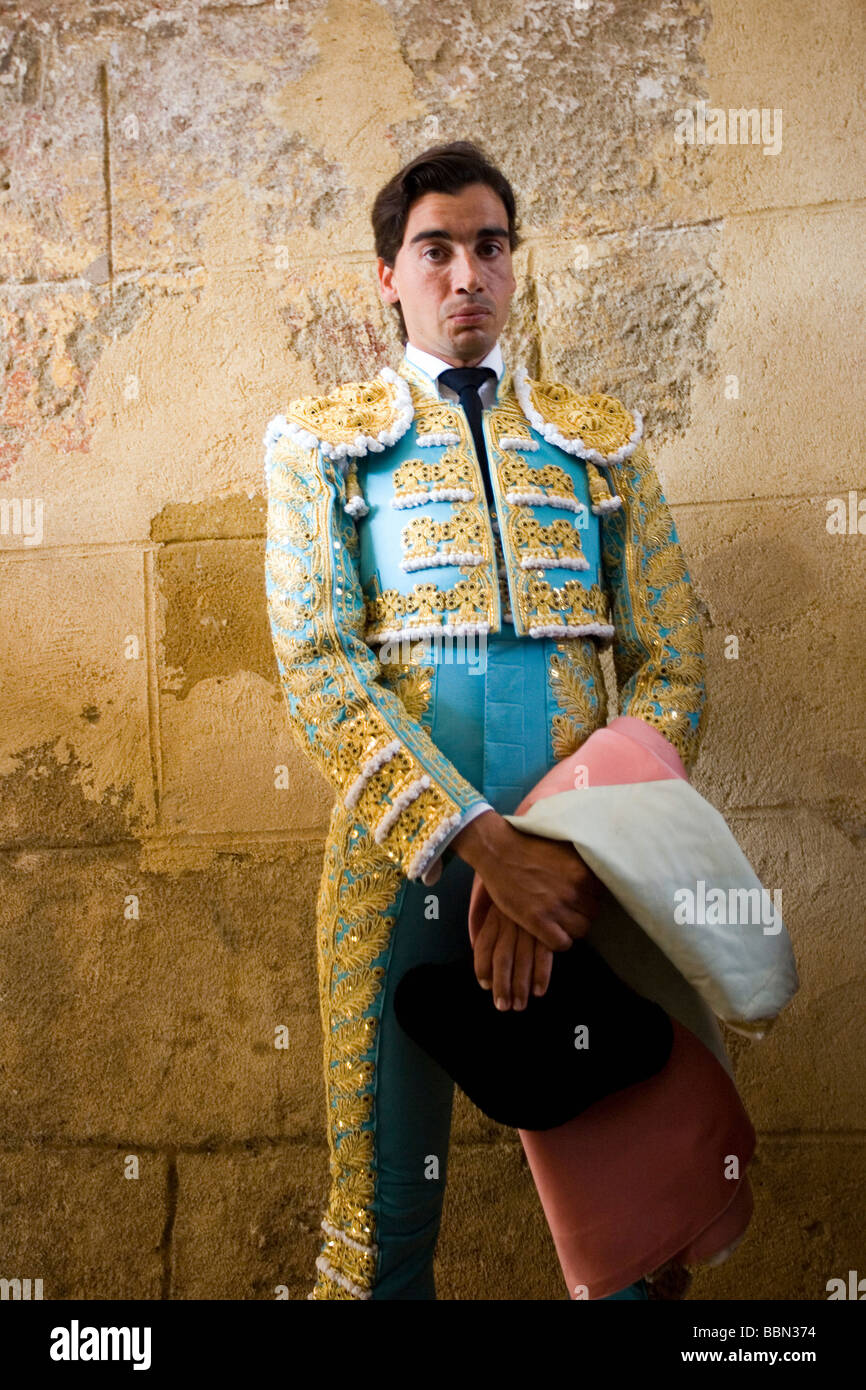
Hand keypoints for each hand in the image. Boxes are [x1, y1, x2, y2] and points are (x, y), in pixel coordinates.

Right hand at [455, 809, 606, 951]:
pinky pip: (562, 943)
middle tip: (563, 911)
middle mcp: (574, 890)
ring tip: (555, 921)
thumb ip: (581, 867)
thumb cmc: (528, 847)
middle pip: (591, 916)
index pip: (599, 898)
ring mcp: (556, 906)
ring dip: (569, 929)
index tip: (574, 898)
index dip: (586, 899)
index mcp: (583, 873)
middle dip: (579, 914)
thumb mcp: (564, 850)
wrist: (498, 850)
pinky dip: (557, 941)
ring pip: (580, 931)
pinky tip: (547, 932)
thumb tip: (593, 881)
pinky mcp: (538, 920)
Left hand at [469, 882, 554, 1009]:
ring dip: (520, 985)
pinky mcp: (547, 923)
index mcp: (496, 913)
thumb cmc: (518, 874)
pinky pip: (542, 954)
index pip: (484, 945)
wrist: (528, 854)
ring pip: (520, 960)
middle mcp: (510, 919)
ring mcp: (529, 921)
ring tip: (520, 1005)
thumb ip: (496, 919)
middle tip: (504, 1006)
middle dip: (502, 985)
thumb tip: (487, 943)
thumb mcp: (502, 894)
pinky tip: (539, 990)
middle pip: (501, 959)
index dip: (482, 967)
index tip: (484, 985)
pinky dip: (540, 974)